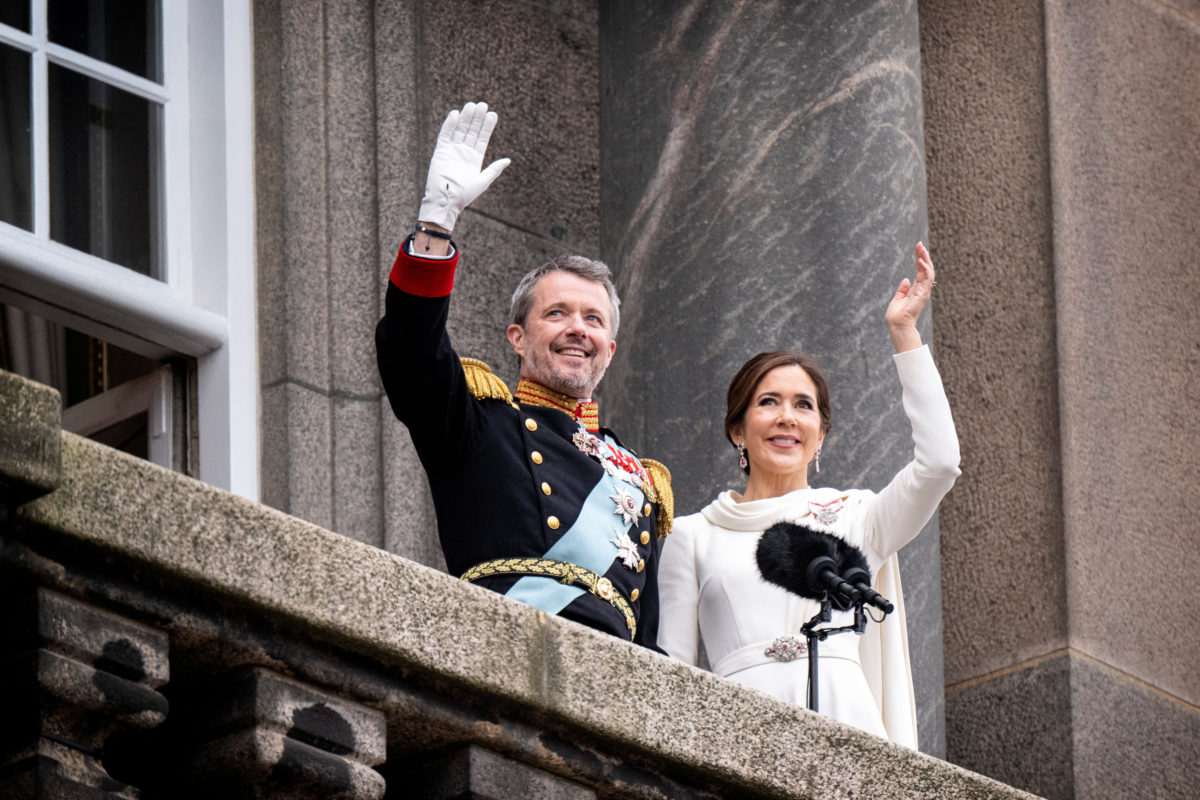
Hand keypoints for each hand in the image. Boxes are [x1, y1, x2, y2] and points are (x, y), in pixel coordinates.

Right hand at [417, 102, 510, 231]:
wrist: (446, 201)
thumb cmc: (465, 195)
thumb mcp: (483, 181)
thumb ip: (494, 170)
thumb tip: (508, 160)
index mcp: (474, 159)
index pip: (481, 138)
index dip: (487, 127)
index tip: (493, 114)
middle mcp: (463, 152)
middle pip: (471, 131)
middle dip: (477, 119)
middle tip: (483, 105)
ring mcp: (451, 151)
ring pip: (459, 130)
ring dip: (465, 118)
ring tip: (472, 106)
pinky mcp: (440, 152)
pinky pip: (445, 135)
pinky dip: (449, 125)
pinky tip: (455, 114)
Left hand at [885, 242, 935, 351]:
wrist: (897, 326)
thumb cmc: (896, 316)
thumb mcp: (898, 299)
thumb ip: (902, 290)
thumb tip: (905, 279)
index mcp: (916, 289)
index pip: (920, 271)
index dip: (920, 259)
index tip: (918, 247)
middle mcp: (922, 289)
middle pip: (926, 269)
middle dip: (924, 256)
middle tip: (920, 245)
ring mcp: (923, 291)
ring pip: (929, 272)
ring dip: (926, 260)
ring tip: (921, 249)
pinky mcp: (923, 294)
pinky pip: (927, 279)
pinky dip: (925, 269)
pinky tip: (921, 261)